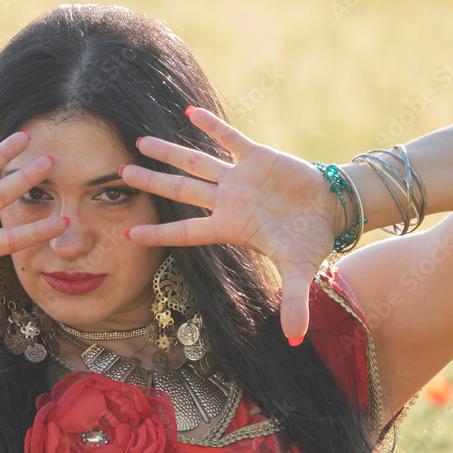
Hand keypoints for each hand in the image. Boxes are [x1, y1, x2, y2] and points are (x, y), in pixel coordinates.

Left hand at [121, 107, 339, 343]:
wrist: (332, 209)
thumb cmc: (310, 240)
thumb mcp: (300, 271)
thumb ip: (294, 302)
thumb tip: (295, 340)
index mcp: (230, 228)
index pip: (186, 232)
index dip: (159, 233)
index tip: (129, 234)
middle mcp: (227, 201)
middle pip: (179, 191)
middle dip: (151, 183)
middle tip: (120, 174)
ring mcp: (239, 177)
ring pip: (196, 162)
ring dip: (169, 152)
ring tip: (140, 141)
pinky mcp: (257, 156)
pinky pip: (229, 138)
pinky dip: (211, 126)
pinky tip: (189, 113)